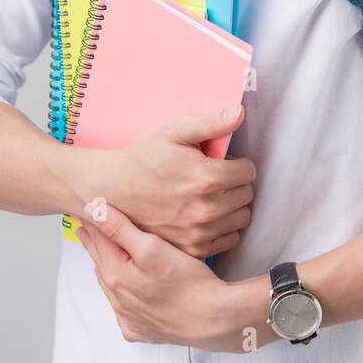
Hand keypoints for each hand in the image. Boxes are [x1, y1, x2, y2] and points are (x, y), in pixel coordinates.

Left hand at [74, 199, 247, 352]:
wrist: (213, 320)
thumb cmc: (187, 282)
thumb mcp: (152, 248)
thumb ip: (119, 229)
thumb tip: (91, 210)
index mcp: (116, 275)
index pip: (98, 240)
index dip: (91, 221)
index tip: (81, 208)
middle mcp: (118, 298)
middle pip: (101, 262)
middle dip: (94, 243)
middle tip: (85, 227)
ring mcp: (131, 317)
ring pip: (112, 286)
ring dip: (105, 267)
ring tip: (102, 253)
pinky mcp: (145, 329)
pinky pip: (125, 312)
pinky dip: (121, 297)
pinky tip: (124, 292)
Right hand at [110, 106, 255, 258]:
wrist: (114, 190)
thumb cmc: (144, 157)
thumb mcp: (175, 131)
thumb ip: (211, 123)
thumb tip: (239, 113)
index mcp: (207, 178)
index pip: (249, 171)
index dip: (237, 163)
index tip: (221, 163)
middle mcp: (207, 209)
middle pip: (247, 195)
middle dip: (236, 183)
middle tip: (214, 178)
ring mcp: (200, 233)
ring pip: (242, 218)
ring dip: (232, 206)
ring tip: (211, 195)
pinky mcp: (193, 249)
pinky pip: (229, 240)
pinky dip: (223, 228)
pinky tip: (206, 215)